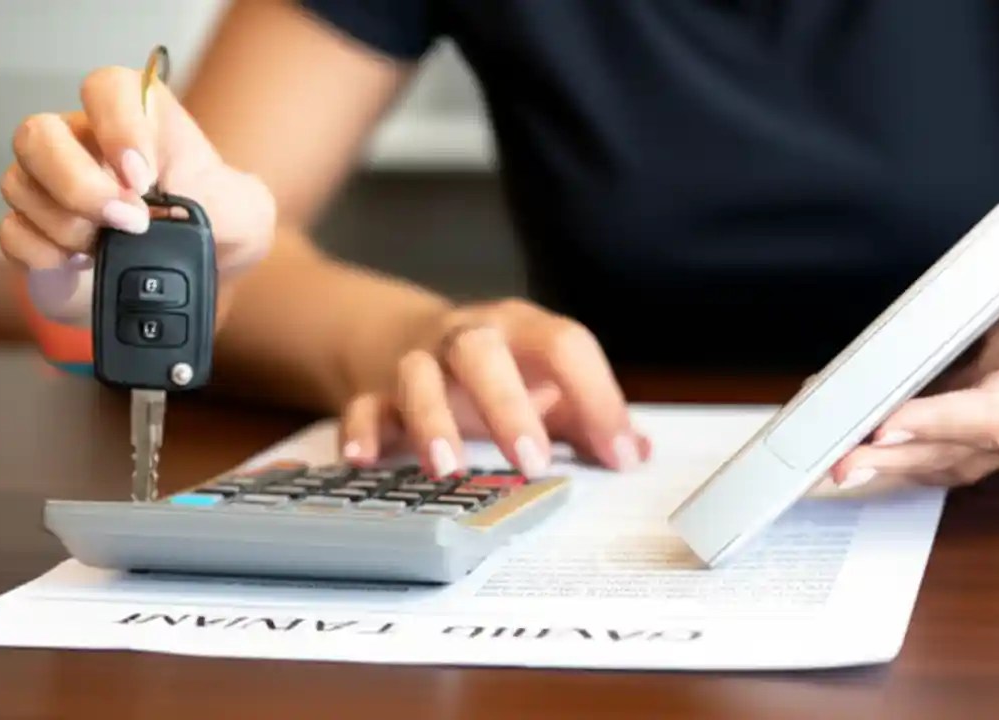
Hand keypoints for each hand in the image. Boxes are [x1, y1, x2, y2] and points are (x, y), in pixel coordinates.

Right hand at [0, 66, 273, 326]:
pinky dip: (43, 253)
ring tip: (109, 250)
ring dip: (66, 224)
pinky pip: (12, 233)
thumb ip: (233, 203)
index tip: (144, 176)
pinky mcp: (37, 232)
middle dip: (78, 183)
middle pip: (39, 132)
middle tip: (128, 221)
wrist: (203, 281)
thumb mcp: (251, 212)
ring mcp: (53, 187)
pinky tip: (80, 266)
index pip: (109, 88)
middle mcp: (86, 144)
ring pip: (20, 184)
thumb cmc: (221, 230)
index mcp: (142, 124)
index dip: (118, 125)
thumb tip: (184, 213)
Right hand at [340, 298, 651, 476]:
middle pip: (483, 353)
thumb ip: (587, 416)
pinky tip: (364, 459)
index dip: (598, 397)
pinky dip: (359, 430)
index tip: (619, 457)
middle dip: (507, 404)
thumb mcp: (542, 382)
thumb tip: (639, 451)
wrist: (396, 334)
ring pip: (417, 375)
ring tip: (447, 468)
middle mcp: (468, 338)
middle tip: (532, 462)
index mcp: (522, 330)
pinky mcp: (373, 392)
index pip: (566, 346)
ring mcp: (417, 362)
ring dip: (431, 419)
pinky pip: (361, 406)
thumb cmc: (490, 371)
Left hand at [829, 174, 998, 490]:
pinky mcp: (968, 449)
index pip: (993, 412)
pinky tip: (839, 444)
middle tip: (841, 457)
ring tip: (831, 461)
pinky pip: (923, 463)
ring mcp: (997, 445)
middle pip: (956, 451)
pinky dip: (882, 460)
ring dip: (882, 470)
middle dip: (895, 457)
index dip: (940, 422)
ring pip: (936, 466)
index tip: (886, 424)